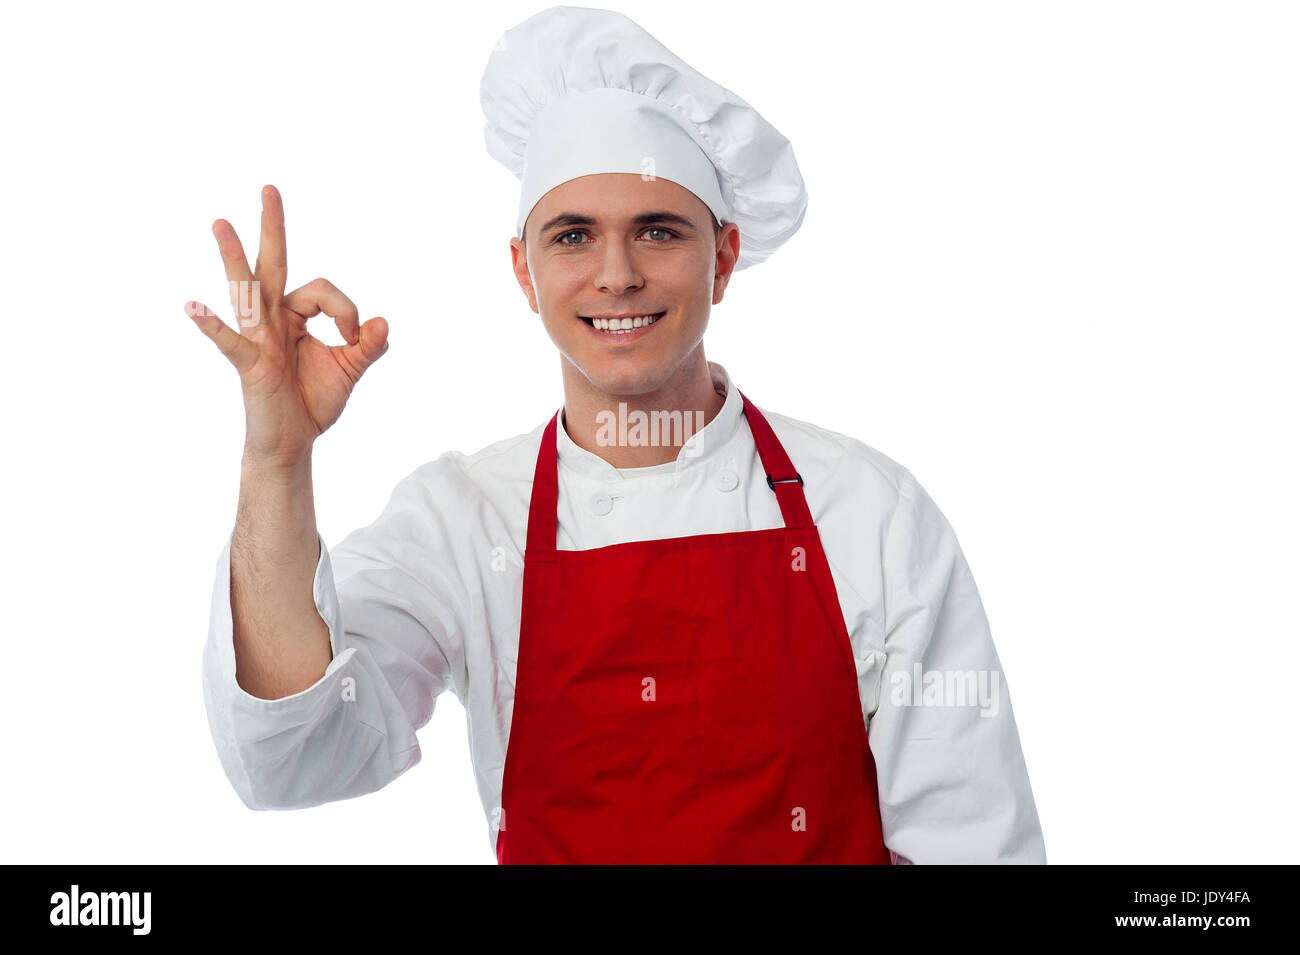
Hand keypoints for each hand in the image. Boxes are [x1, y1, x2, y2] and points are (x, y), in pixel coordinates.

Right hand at [185, 184, 388, 466]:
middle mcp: (272, 320)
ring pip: (247, 291)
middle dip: (273, 227)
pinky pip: (229, 341)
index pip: (322, 291)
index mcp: (295, 315)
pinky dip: (212, 324)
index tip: (356, 336)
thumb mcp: (349, 370)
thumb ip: (368, 346)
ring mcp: (257, 339)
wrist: (294, 443)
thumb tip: (383, 322)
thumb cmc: (314, 401)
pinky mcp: (249, 364)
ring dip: (234, 258)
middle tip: (270, 188)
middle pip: (272, 265)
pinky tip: (193, 306)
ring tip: (220, 223)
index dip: (345, 309)